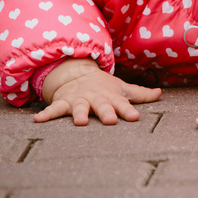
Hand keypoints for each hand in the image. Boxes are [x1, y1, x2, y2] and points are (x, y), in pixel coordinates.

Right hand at [34, 58, 161, 125]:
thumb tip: (160, 93)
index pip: (123, 104)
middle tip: (110, 120)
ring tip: (80, 122)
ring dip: (80, 114)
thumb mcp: (122, 89)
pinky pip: (54, 109)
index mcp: (111, 97)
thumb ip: (140, 95)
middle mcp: (96, 99)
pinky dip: (46, 114)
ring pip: (79, 108)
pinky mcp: (64, 102)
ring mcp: (79, 100)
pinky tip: (37, 120)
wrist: (77, 75)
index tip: (134, 117)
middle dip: (106, 113)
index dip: (128, 110)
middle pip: (102, 106)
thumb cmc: (104, 87)